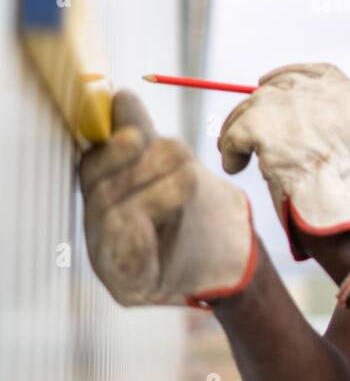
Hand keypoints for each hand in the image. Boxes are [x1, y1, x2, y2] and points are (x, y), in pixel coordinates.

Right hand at [79, 90, 257, 307]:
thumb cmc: (191, 207)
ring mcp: (106, 256)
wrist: (226, 257)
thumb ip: (143, 133)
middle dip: (141, 167)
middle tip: (180, 150)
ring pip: (115, 218)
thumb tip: (120, 96)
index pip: (93, 164)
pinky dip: (141, 232)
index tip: (137, 133)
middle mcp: (97, 224)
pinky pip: (123, 257)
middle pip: (102, 190)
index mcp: (103, 191)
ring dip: (156, 192)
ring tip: (190, 177)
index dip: (112, 149)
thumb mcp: (171, 163)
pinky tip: (161, 217)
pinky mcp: (124, 285)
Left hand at [217, 62, 349, 260]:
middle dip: (258, 110)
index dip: (285, 79)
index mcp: (341, 90)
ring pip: (248, 110)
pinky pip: (234, 134)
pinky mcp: (260, 125)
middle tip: (245, 129)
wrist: (346, 203)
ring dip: (238, 131)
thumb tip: (315, 125)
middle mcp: (312, 90)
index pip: (308, 73)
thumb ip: (344, 119)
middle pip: (273, 90)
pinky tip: (235, 167)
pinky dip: (232, 152)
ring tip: (236, 155)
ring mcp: (285, 105)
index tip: (268, 88)